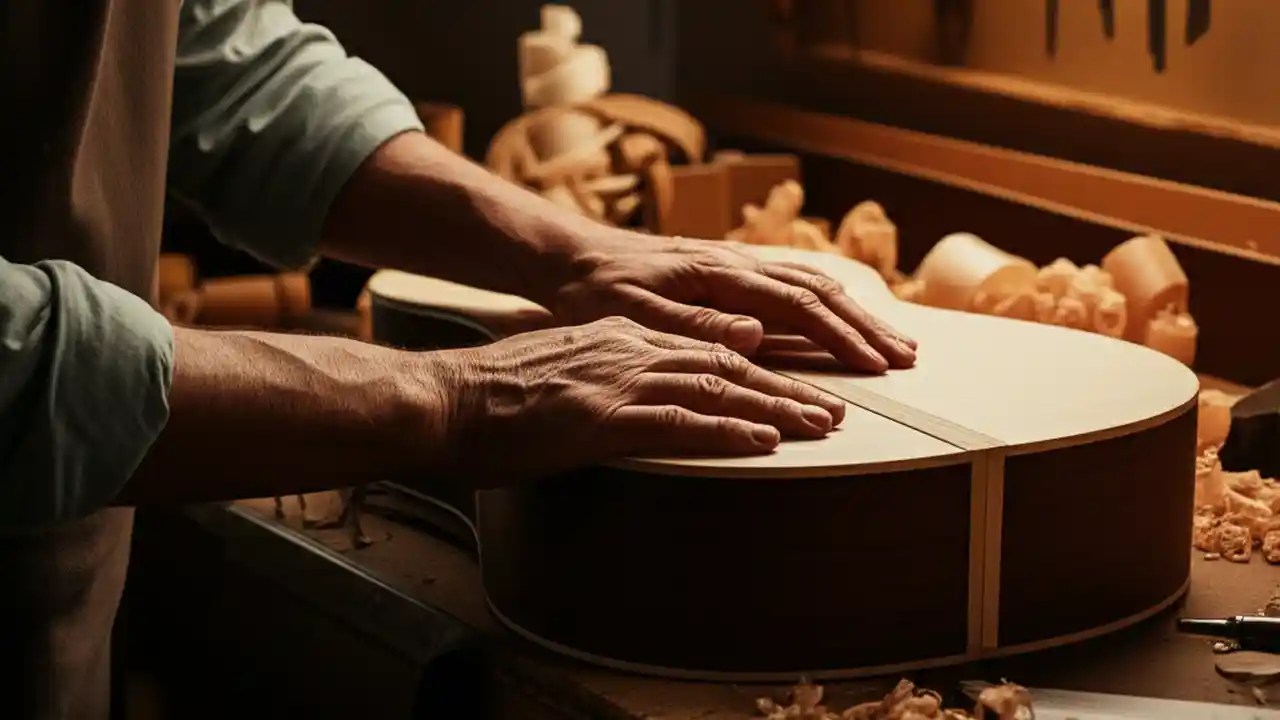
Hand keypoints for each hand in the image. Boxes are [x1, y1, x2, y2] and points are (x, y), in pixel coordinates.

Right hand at [425, 316, 846, 487]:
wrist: (446, 397)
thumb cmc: (494, 395)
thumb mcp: (561, 372)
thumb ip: (605, 376)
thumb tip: (632, 399)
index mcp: (621, 339)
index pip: (706, 352)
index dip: (760, 371)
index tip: (797, 388)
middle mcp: (629, 350)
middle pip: (727, 365)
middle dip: (786, 387)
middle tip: (833, 409)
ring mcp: (619, 381)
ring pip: (717, 388)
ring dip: (776, 407)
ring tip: (822, 425)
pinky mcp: (604, 417)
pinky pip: (681, 421)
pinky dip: (729, 430)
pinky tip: (764, 442)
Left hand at [549, 232, 915, 372]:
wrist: (571, 255)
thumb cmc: (594, 289)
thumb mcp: (632, 313)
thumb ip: (694, 323)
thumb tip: (755, 332)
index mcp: (717, 273)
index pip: (796, 306)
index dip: (841, 337)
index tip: (876, 365)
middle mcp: (735, 263)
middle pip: (818, 291)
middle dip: (865, 325)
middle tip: (905, 358)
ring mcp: (734, 265)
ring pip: (810, 284)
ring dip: (854, 313)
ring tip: (889, 342)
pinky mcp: (728, 272)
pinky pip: (791, 283)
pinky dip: (827, 301)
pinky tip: (842, 317)